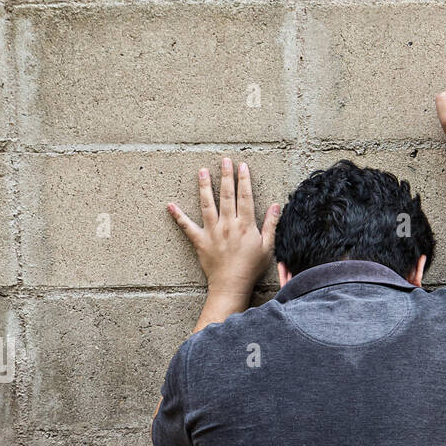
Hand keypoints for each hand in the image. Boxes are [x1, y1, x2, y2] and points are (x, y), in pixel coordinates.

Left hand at [167, 158, 279, 306]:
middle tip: (224, 160)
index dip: (244, 180)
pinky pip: (187, 226)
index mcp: (245, 225)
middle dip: (226, 176)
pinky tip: (170, 205)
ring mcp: (212, 232)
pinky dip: (178, 216)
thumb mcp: (267, 247)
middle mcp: (228, 224)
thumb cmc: (250, 268)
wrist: (231, 285)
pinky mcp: (200, 241)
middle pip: (227, 195)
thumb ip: (270, 225)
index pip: (245, 197)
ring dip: (205, 186)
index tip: (242, 166)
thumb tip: (275, 206)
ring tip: (202, 171)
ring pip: (207, 204)